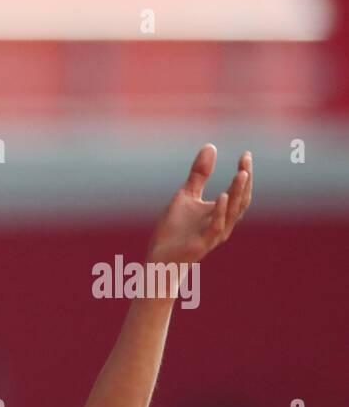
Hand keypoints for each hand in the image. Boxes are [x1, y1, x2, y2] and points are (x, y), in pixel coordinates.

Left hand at [146, 145, 251, 266]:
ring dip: (237, 192)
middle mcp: (223, 223)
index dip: (244, 173)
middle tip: (246, 160)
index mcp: (221, 212)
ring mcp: (214, 234)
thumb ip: (199, 174)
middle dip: (245, 180)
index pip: (239, 191)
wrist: (160, 260)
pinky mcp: (203, 244)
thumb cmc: (174, 231)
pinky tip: (222, 196)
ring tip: (242, 173)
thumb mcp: (186, 196)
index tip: (246, 155)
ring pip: (233, 213)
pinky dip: (221, 211)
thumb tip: (211, 146)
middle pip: (241, 200)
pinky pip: (216, 227)